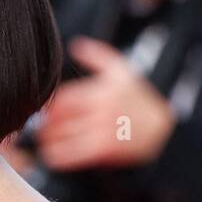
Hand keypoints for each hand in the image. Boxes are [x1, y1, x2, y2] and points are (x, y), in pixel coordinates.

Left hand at [37, 37, 174, 170]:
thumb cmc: (139, 99)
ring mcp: (102, 130)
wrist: (162, 129)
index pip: (63, 98)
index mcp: (100, 90)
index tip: (44, 112)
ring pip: (64, 137)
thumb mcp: (122, 71)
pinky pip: (74, 155)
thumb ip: (98, 55)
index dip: (49, 107)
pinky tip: (52, 157)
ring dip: (48, 141)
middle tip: (39, 129)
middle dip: (46, 125)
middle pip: (61, 118)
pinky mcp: (105, 149)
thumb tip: (76, 44)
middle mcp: (99, 109)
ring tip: (43, 142)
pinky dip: (59, 157)